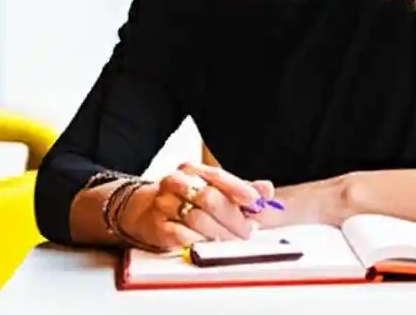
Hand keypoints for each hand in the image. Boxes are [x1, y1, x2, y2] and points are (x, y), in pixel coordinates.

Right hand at [117, 162, 273, 250]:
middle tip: (247, 231)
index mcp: (193, 170)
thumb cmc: (189, 201)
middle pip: (209, 199)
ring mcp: (164, 204)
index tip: (254, 201)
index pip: (217, 176)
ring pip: (197, 219)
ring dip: (220, 233)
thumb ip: (242, 190)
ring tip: (232, 241)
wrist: (149, 212)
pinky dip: (200, 241)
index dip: (238, 188)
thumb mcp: (216, 191)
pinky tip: (209, 244)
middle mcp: (176, 183)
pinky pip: (182, 235)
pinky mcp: (158, 227)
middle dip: (233, 218)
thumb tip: (266, 190)